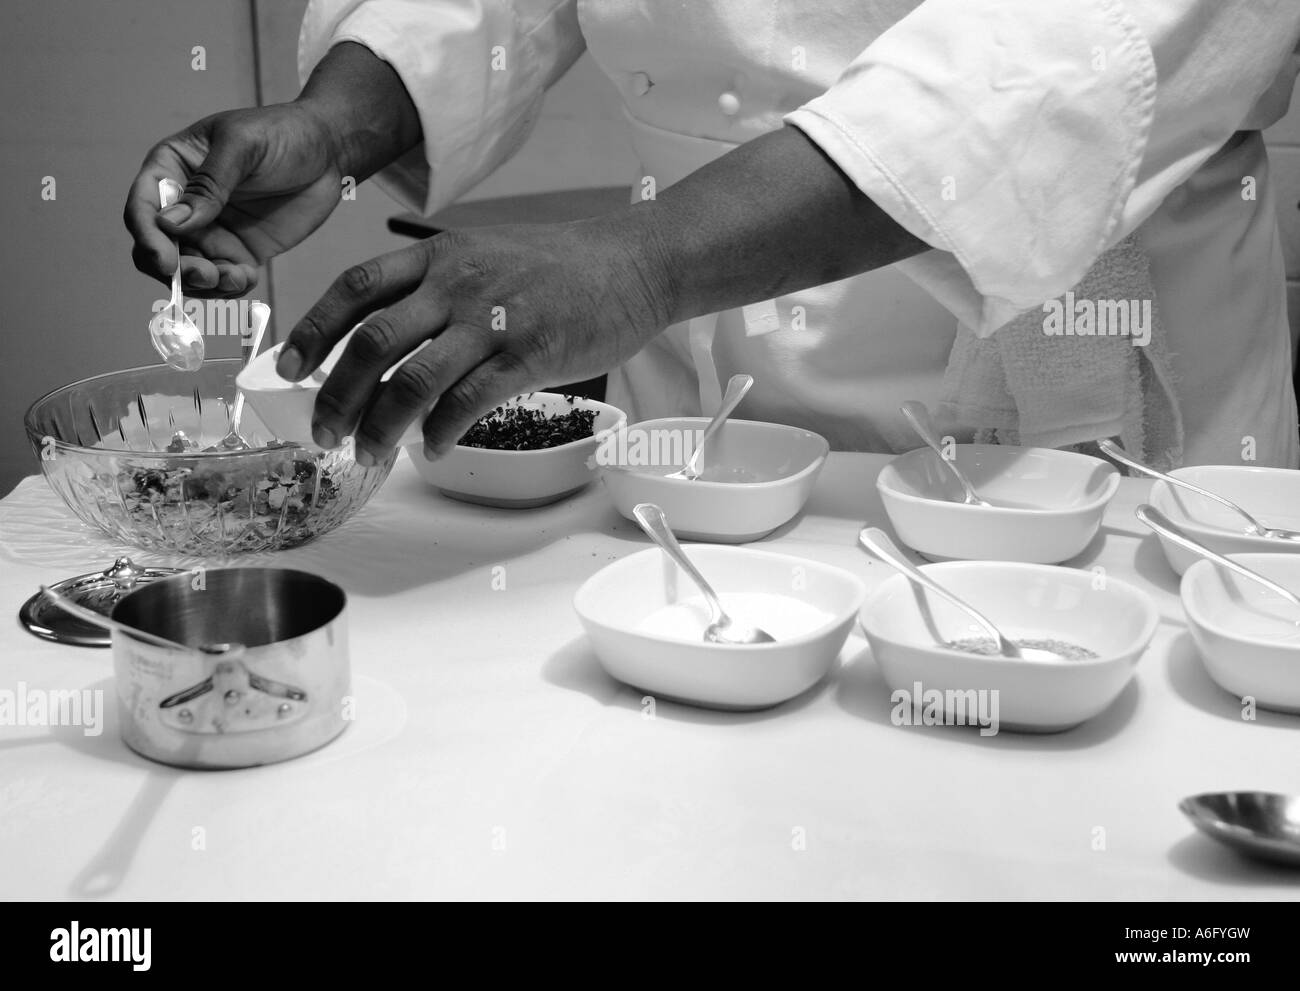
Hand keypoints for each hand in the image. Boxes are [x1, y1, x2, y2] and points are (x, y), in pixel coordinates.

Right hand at [123, 103, 343, 297]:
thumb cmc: (282, 134)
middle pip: (159, 247)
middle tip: (204, 276)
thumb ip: (209, 185)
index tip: (164, 261)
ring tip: (233, 279)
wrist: (329, 151)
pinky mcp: (239, 251)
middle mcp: (184, 203)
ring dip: (203, 284)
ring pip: (188, 270)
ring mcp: (211, 231)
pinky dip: (229, 286)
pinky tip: (247, 278)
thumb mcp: (242, 147)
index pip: (143, 207)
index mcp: (172, 168)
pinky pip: (223, 279)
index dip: (147, 237)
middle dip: (174, 269)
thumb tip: (171, 224)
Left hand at [276, 215, 674, 463]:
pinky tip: (435, 450)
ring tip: (369, 454)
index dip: (313, 329)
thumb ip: (438, 287)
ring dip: (381, 425)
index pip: (355, 287)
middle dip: (336, 393)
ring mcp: (493, 321)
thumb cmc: (562, 266)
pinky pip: (469, 401)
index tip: (288, 366)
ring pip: (413, 379)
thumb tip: (390, 340)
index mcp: (439, 256)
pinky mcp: (530, 355)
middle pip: (371, 341)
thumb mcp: (486, 254)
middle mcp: (457, 284)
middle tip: (325, 431)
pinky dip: (443, 433)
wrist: (633, 263)